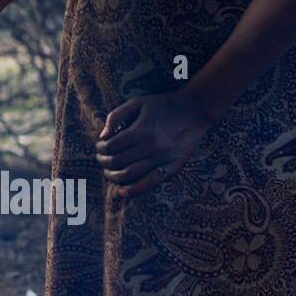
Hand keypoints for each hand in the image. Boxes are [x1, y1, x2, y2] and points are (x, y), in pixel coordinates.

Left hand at [95, 89, 216, 197]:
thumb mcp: (138, 102)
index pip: (111, 147)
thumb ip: (116, 116)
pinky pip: (151, 182)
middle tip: (101, 159)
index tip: (100, 147)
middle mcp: (149, 147)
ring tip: (108, 173)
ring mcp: (161, 158)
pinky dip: (135, 190)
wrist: (195, 110)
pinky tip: (122, 192)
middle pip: (117, 162)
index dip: (100, 149)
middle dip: (103, 162)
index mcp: (139, 131)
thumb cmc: (163, 105)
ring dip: (113, 176)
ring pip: (130, 175)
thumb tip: (103, 136)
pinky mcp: (172, 166)